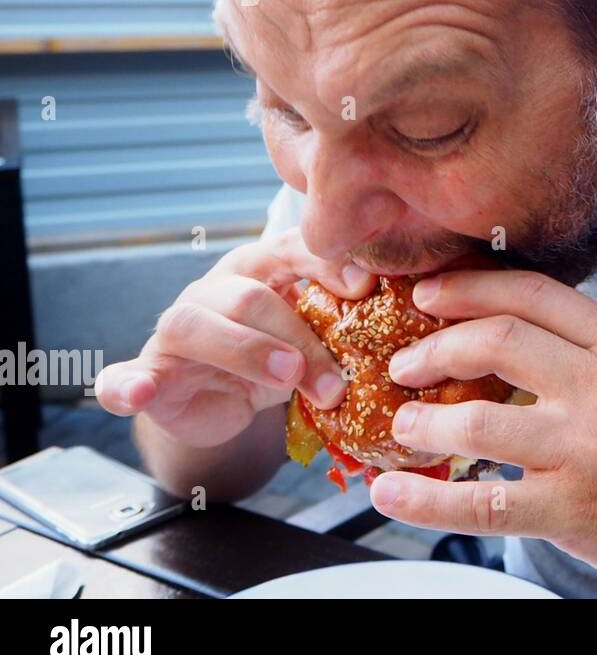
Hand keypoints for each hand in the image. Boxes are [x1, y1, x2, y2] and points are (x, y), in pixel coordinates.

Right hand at [94, 230, 375, 448]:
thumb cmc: (283, 357)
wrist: (225, 404)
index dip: (326, 265)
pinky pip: (125, 376)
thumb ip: (349, 325)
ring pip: (199, 325)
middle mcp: (218, 289)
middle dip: (298, 337)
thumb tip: (415, 327)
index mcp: (264, 268)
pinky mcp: (150, 373)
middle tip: (336, 380)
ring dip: (248, 353)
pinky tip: (137, 392)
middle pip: (252, 296)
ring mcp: (178, 329)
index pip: (292, 249)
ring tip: (287, 380)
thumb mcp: (318, 338)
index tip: (365, 287)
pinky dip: (124, 384)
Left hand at [371, 268, 596, 596]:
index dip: (469, 288)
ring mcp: (589, 450)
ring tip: (404, 424)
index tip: (428, 296)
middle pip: (498, 342)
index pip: (533, 294)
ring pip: (481, 421)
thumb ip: (582, 348)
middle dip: (435, 347)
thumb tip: (495, 331)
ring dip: (424, 421)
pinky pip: (485, 503)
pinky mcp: (575, 510)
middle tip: (405, 363)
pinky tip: (395, 492)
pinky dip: (428, 499)